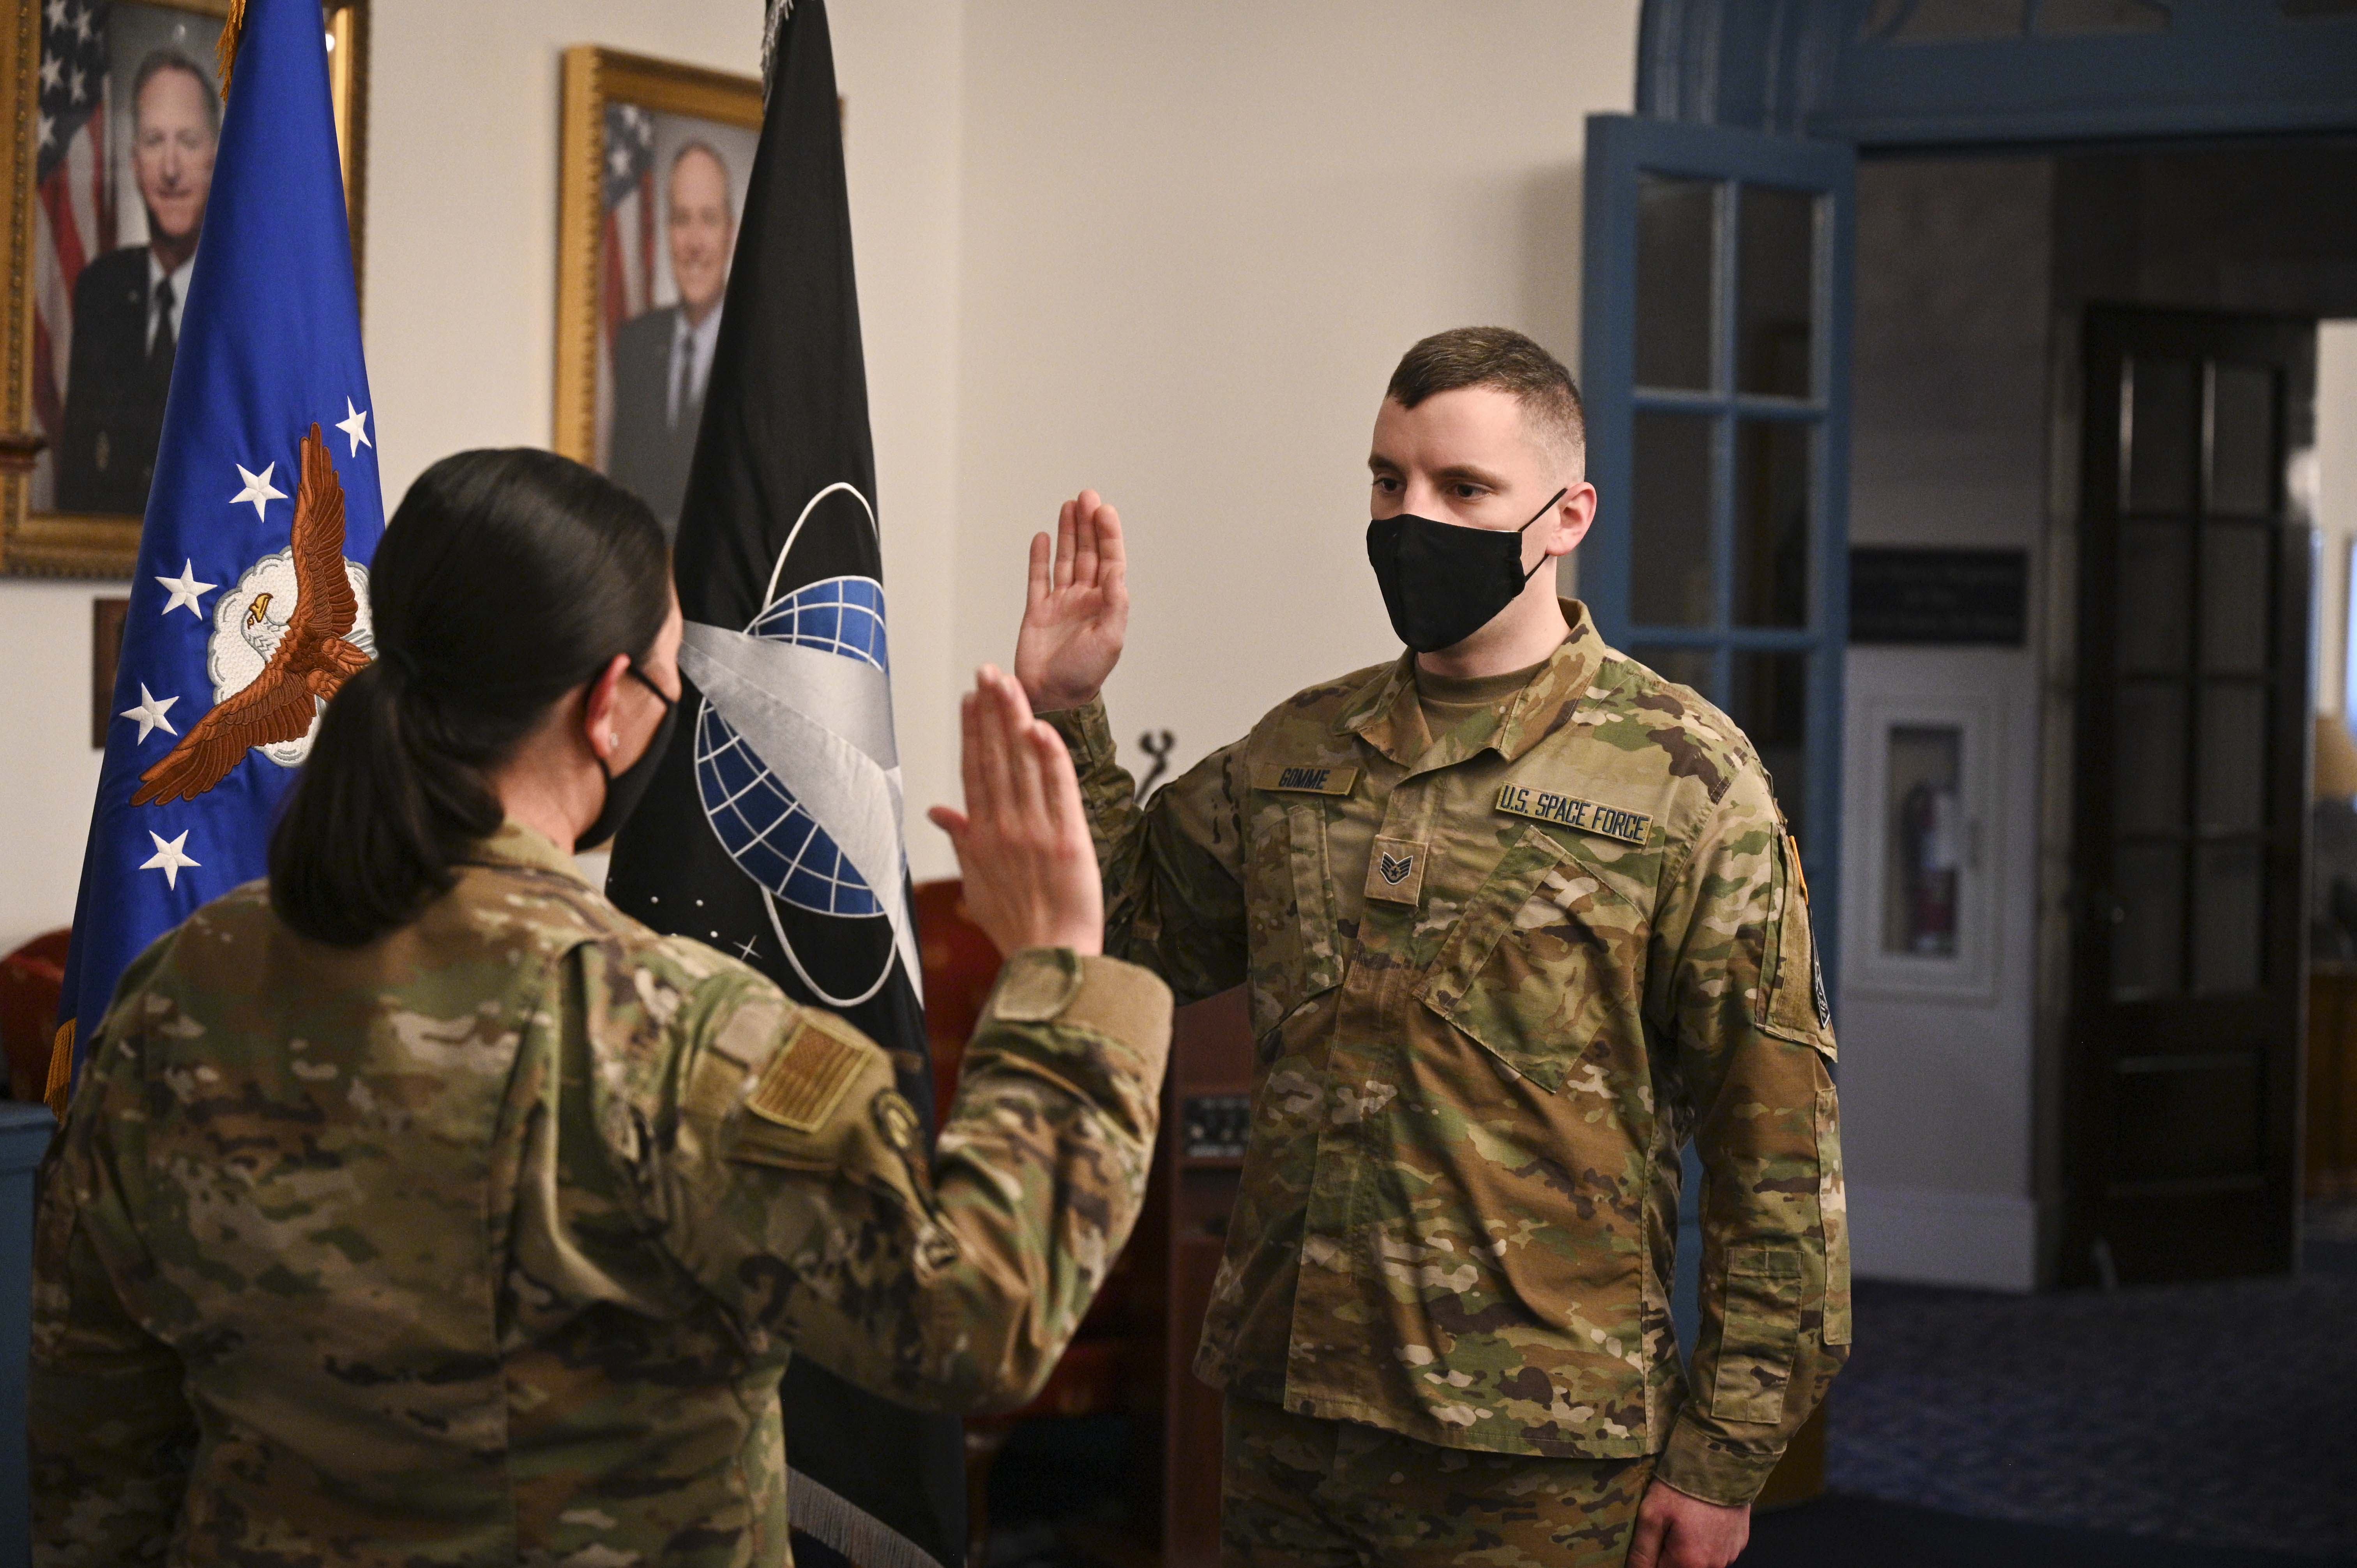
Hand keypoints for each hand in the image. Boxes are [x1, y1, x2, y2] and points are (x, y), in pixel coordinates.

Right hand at [927, 666, 1103, 956]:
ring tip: (1008, 683)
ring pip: (1022, 765)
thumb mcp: (976, 886)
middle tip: (987, 671)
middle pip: (994, 758)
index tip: (970, 698)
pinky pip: (1057, 791)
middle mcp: (1003, 830)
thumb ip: (960, 842)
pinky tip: (1041, 727)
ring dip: (1015, 721)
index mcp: (981, 838)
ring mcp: (1034, 833)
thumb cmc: (1016, 927)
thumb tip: (939, 811)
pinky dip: (1049, 759)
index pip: (974, 771)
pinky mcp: (1067, 841)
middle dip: (990, 712)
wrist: (1050, 963)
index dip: (972, 733)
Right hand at [1014, 490, 1128, 712]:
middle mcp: (1084, 599)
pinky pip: (1038, 578)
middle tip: (1086, 496)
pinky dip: (1040, 558)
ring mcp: (1060, 603)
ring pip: (1066, 559)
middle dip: (1088, 524)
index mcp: (1105, 604)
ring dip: (1068, 533)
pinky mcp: (1037, 611)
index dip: (1107, 534)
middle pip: (1088, 553)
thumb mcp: (1110, 640)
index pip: (1109, 560)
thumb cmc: (1085, 674)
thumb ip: (1115, 604)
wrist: (1052, 696)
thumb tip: (1117, 571)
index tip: (1103, 509)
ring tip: (1068, 505)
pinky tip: (1043, 537)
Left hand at [1628, 1479, 1748, 1567]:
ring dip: (1690, 1549)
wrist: (1722, 1461)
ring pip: (1702, 1561)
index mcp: (1690, 1563)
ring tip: (1685, 1520)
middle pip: (1683, 1567)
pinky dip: (1707, 1540)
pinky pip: (1719, 1550)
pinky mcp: (1740, 1541)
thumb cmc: (1681, 1487)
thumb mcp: (1651, 1515)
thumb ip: (1642, 1552)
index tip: (1652, 1537)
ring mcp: (1730, 1555)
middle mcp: (1714, 1566)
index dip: (1651, 1560)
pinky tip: (1702, 1519)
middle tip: (1667, 1526)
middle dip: (1669, 1553)